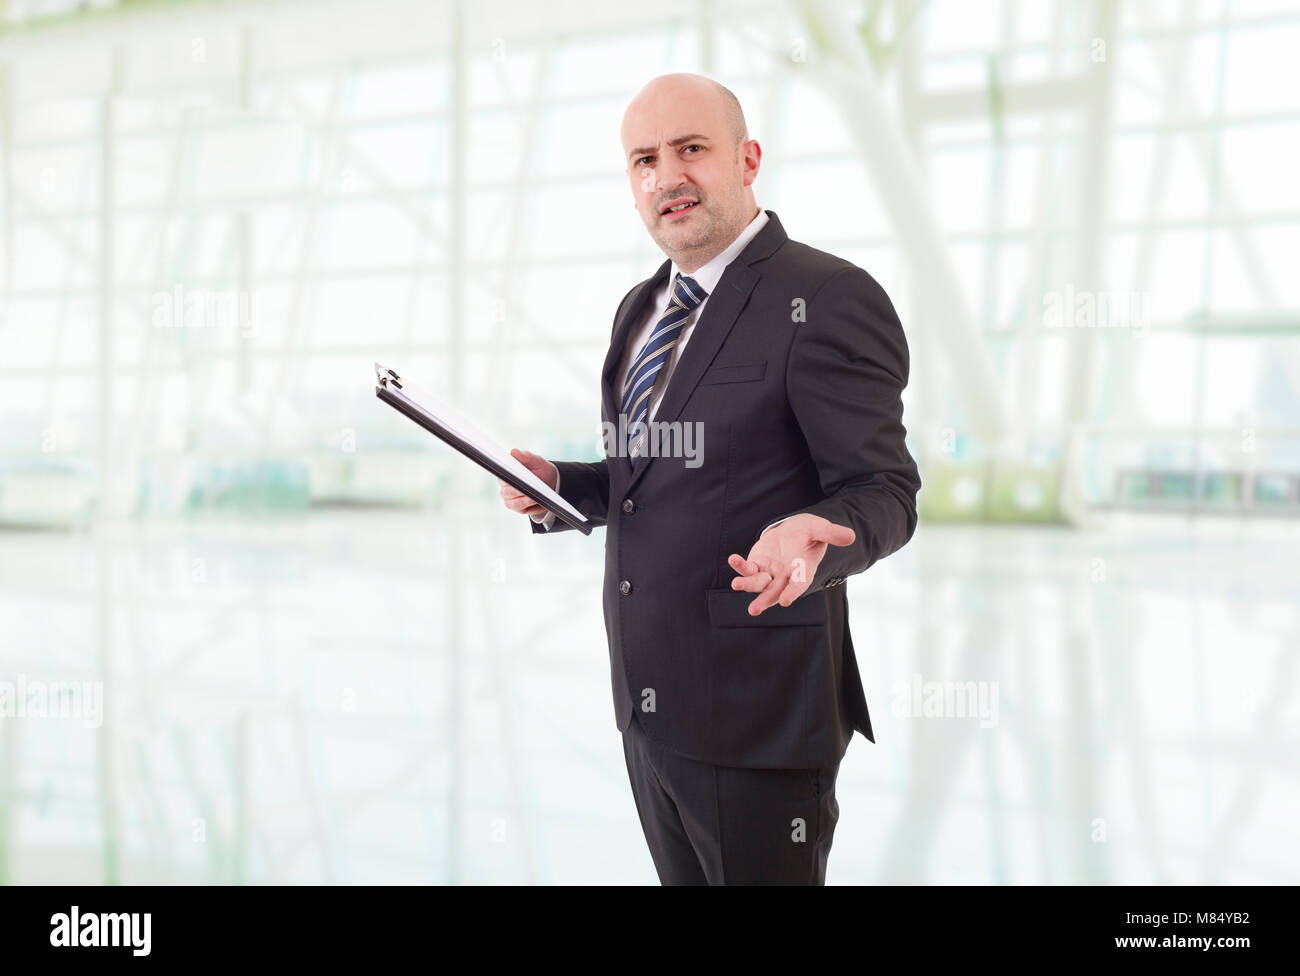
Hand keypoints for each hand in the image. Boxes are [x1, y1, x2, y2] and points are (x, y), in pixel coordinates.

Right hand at [498, 448, 557, 518]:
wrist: (549, 483)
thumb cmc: (539, 470)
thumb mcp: (536, 461)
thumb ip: (526, 456)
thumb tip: (514, 452)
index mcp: (505, 472)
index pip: (501, 474)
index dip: (505, 474)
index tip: (512, 473)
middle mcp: (504, 487)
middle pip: (507, 490)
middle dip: (516, 488)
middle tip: (525, 485)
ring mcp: (509, 498)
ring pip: (512, 500)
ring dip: (523, 498)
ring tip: (533, 495)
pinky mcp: (516, 508)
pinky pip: (520, 508)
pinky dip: (528, 504)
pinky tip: (535, 500)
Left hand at [727, 513, 855, 615]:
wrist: (794, 531)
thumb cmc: (810, 532)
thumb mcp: (821, 529)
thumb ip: (832, 534)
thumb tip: (851, 536)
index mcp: (803, 571)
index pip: (798, 585)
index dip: (792, 593)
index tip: (785, 602)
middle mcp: (785, 576)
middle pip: (774, 592)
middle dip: (764, 600)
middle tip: (754, 610)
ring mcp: (770, 572)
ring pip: (758, 583)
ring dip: (747, 585)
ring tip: (736, 585)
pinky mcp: (757, 563)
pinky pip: (747, 567)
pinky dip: (740, 565)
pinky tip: (733, 559)